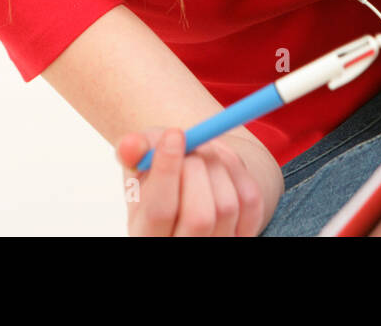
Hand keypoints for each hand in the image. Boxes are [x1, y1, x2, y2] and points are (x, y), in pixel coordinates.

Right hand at [116, 126, 269, 235]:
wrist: (194, 187)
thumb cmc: (161, 176)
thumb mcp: (141, 164)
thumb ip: (134, 152)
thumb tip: (130, 145)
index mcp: (147, 235)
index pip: (158, 211)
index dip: (167, 170)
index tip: (174, 133)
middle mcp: (182, 247)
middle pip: (199, 217)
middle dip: (196, 169)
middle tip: (189, 146)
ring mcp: (218, 245)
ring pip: (227, 206)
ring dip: (217, 166)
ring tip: (202, 154)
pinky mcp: (245, 236)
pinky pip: (250, 201)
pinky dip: (238, 172)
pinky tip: (221, 166)